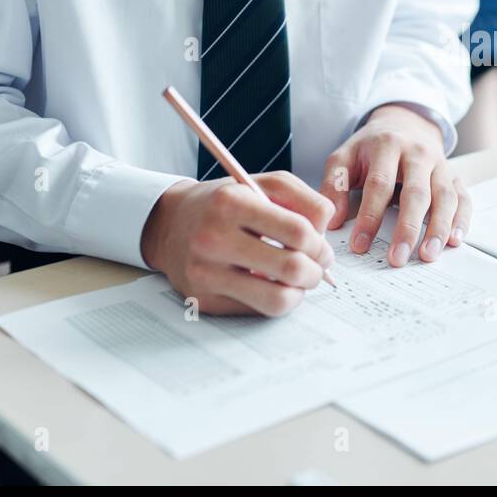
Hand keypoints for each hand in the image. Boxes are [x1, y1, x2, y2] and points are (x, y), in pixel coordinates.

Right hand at [140, 172, 335, 316]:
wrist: (171, 223)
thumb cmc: (227, 203)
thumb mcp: (265, 185)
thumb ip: (305, 201)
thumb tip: (325, 237)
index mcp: (231, 203)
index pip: (297, 231)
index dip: (320, 245)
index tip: (321, 250)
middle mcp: (213, 238)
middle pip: (291, 268)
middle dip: (315, 272)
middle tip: (316, 269)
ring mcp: (205, 273)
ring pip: (276, 300)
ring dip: (298, 293)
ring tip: (296, 281)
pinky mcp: (203, 299)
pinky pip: (256, 311)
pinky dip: (273, 300)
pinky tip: (268, 285)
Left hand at [321, 104, 470, 267]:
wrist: (404, 124)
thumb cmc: (371, 147)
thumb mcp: (345, 156)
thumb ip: (334, 185)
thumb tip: (331, 221)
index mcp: (387, 146)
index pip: (379, 184)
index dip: (370, 216)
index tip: (360, 245)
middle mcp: (418, 154)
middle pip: (416, 193)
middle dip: (407, 229)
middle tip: (397, 258)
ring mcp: (440, 165)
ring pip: (444, 197)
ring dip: (438, 229)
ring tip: (428, 255)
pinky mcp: (455, 176)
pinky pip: (463, 198)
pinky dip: (462, 220)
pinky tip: (455, 240)